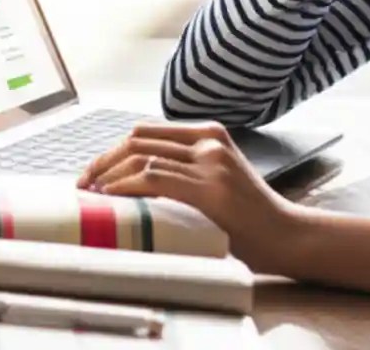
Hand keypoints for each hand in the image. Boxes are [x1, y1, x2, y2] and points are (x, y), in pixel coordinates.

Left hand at [76, 121, 302, 271]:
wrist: (287, 236)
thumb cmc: (249, 217)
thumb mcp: (217, 180)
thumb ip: (185, 170)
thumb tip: (133, 178)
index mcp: (209, 133)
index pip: (146, 132)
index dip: (113, 151)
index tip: (93, 173)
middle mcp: (209, 142)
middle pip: (138, 140)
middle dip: (103, 161)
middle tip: (82, 184)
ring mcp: (210, 163)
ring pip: (142, 157)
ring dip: (108, 176)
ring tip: (90, 194)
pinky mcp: (210, 188)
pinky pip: (154, 178)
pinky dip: (125, 186)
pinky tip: (110, 197)